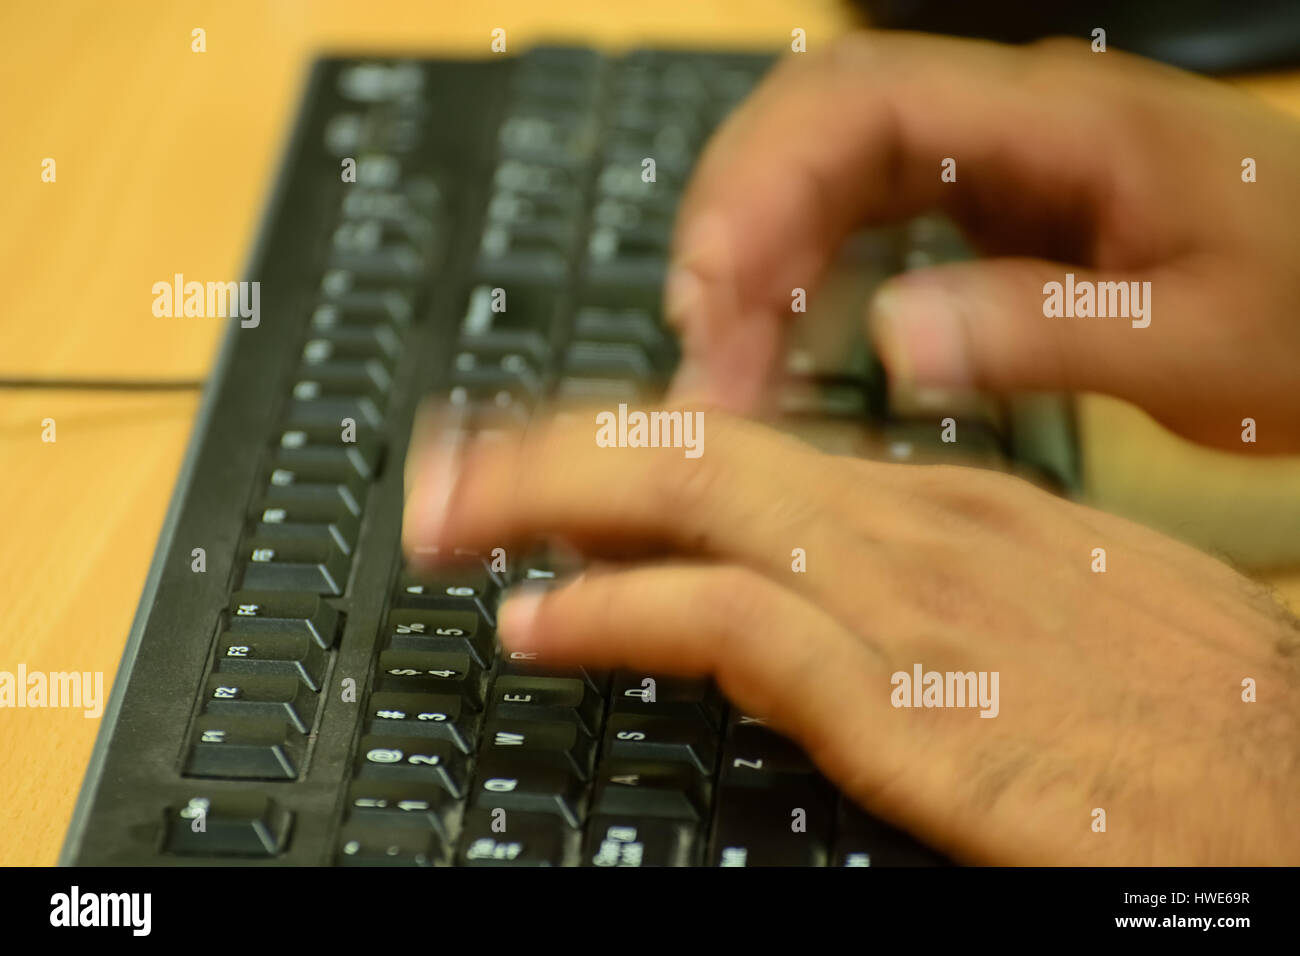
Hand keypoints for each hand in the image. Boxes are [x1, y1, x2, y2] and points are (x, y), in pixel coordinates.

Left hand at [402, 408, 1299, 863]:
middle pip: (691, 446)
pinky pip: (724, 625)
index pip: (747, 446)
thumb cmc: (1188, 711)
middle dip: (545, 448)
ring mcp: (906, 600)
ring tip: (448, 517)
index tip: (541, 464)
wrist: (1299, 782)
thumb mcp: (1050, 617)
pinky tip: (539, 623)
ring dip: (543, 504)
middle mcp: (914, 525)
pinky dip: (615, 612)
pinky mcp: (909, 699)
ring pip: (684, 503)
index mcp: (949, 507)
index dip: (622, 447)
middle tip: (445, 466)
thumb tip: (791, 609)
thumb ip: (916, 598)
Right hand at [664, 31, 1299, 451]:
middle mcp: (1009, 119)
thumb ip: (1048, 334)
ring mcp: (990, 155)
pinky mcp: (980, 202)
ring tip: (724, 367)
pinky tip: (781, 343)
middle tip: (697, 350)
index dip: (761, 184)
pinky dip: (800, 276)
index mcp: (1064, 121)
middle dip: (734, 226)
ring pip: (823, 169)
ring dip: (755, 259)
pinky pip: (857, 215)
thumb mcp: (1196, 345)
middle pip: (817, 123)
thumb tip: (892, 342)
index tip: (708, 293)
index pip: (866, 102)